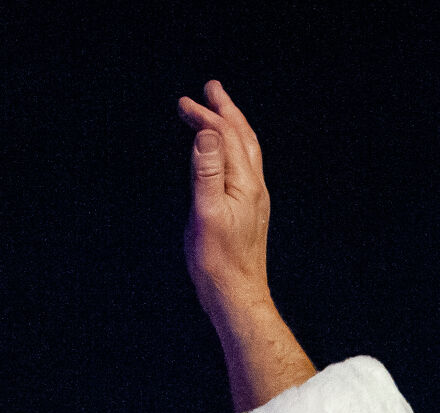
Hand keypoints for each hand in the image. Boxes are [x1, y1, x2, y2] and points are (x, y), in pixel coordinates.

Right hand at [179, 80, 272, 327]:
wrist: (237, 295)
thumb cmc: (218, 262)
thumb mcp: (206, 214)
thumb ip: (206, 171)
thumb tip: (205, 134)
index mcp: (244, 183)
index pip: (225, 136)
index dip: (205, 116)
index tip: (184, 104)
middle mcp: (254, 186)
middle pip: (242, 137)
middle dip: (225, 110)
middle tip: (211, 89)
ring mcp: (254, 199)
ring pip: (246, 151)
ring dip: (232, 126)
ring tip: (219, 112)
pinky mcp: (249, 211)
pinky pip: (244, 167)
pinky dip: (232, 148)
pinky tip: (224, 154)